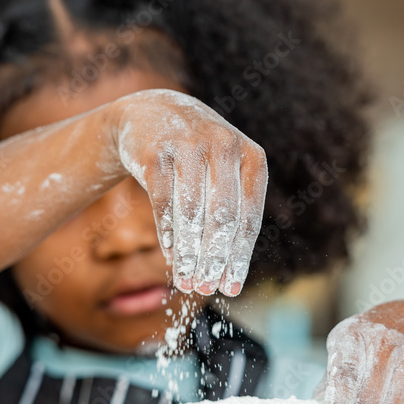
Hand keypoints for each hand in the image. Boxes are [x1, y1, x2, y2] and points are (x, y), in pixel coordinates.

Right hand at [112, 89, 267, 295]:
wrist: (151, 114)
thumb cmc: (197, 156)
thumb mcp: (225, 173)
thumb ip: (233, 212)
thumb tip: (230, 273)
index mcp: (251, 156)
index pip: (248, 218)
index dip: (240, 258)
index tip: (231, 288)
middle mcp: (224, 146)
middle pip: (222, 218)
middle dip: (214, 259)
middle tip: (207, 289)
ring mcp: (188, 145)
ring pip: (191, 212)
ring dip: (189, 252)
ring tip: (187, 280)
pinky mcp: (155, 151)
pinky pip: (163, 201)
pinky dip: (167, 233)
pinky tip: (170, 256)